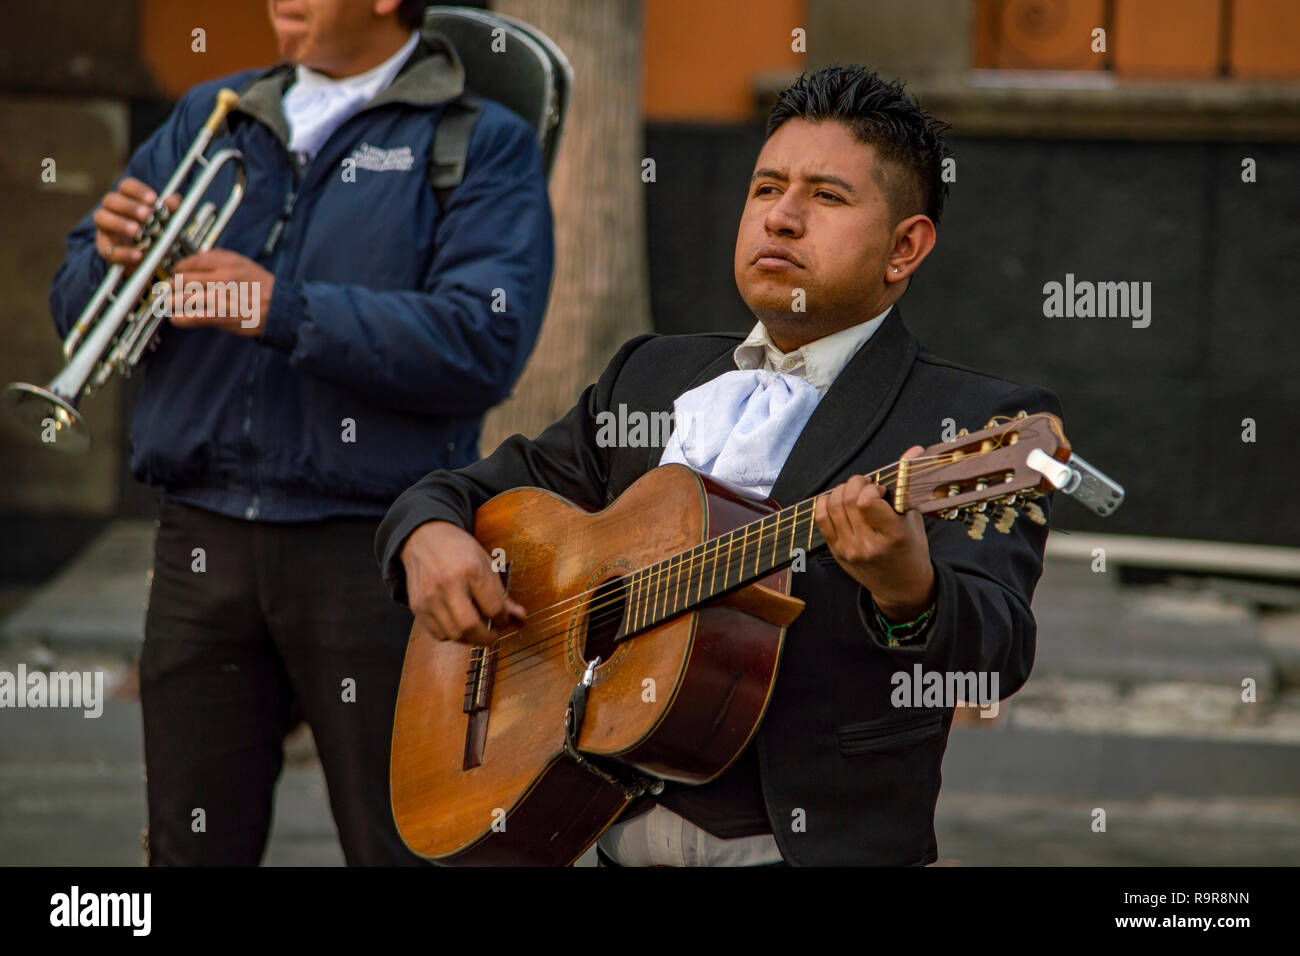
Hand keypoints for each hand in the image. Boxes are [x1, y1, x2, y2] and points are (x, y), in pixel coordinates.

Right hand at [92, 177, 180, 265]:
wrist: (147, 257)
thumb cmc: (155, 231)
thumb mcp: (166, 221)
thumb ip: (170, 210)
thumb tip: (173, 200)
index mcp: (126, 198)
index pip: (126, 186)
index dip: (138, 190)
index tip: (154, 199)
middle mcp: (111, 210)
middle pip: (111, 200)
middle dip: (129, 206)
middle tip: (147, 215)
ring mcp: (105, 228)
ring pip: (101, 217)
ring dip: (120, 223)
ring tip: (137, 231)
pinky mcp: (105, 248)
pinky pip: (109, 249)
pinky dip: (124, 252)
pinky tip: (138, 255)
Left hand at [168, 249, 274, 336]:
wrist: (279, 307)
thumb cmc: (262, 286)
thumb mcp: (243, 263)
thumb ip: (220, 258)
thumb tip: (198, 257)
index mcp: (226, 263)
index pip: (191, 261)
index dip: (179, 267)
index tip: (177, 272)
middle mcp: (221, 278)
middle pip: (183, 279)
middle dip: (173, 285)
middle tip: (171, 289)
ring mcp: (219, 298)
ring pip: (183, 298)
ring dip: (172, 302)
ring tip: (170, 303)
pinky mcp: (220, 316)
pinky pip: (191, 317)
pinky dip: (180, 319)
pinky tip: (177, 319)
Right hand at [400, 521, 526, 645]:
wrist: (424, 538)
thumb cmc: (458, 549)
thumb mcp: (486, 563)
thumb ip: (501, 593)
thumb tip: (520, 617)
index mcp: (470, 570)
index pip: (494, 608)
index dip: (504, 620)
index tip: (504, 620)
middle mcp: (447, 584)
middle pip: (470, 627)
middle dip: (487, 638)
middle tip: (494, 636)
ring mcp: (429, 597)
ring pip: (453, 634)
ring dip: (470, 638)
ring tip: (478, 631)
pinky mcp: (417, 606)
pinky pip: (438, 633)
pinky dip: (452, 635)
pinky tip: (459, 625)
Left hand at [815, 444, 935, 622]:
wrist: (902, 586)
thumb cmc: (911, 549)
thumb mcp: (914, 519)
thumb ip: (907, 484)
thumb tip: (913, 450)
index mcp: (892, 536)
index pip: (866, 501)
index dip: (871, 487)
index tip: (880, 489)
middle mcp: (867, 545)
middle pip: (848, 499)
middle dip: (857, 483)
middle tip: (867, 486)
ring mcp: (848, 550)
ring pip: (832, 505)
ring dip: (842, 490)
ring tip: (855, 492)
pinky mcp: (836, 551)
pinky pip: (821, 519)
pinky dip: (826, 502)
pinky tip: (837, 500)